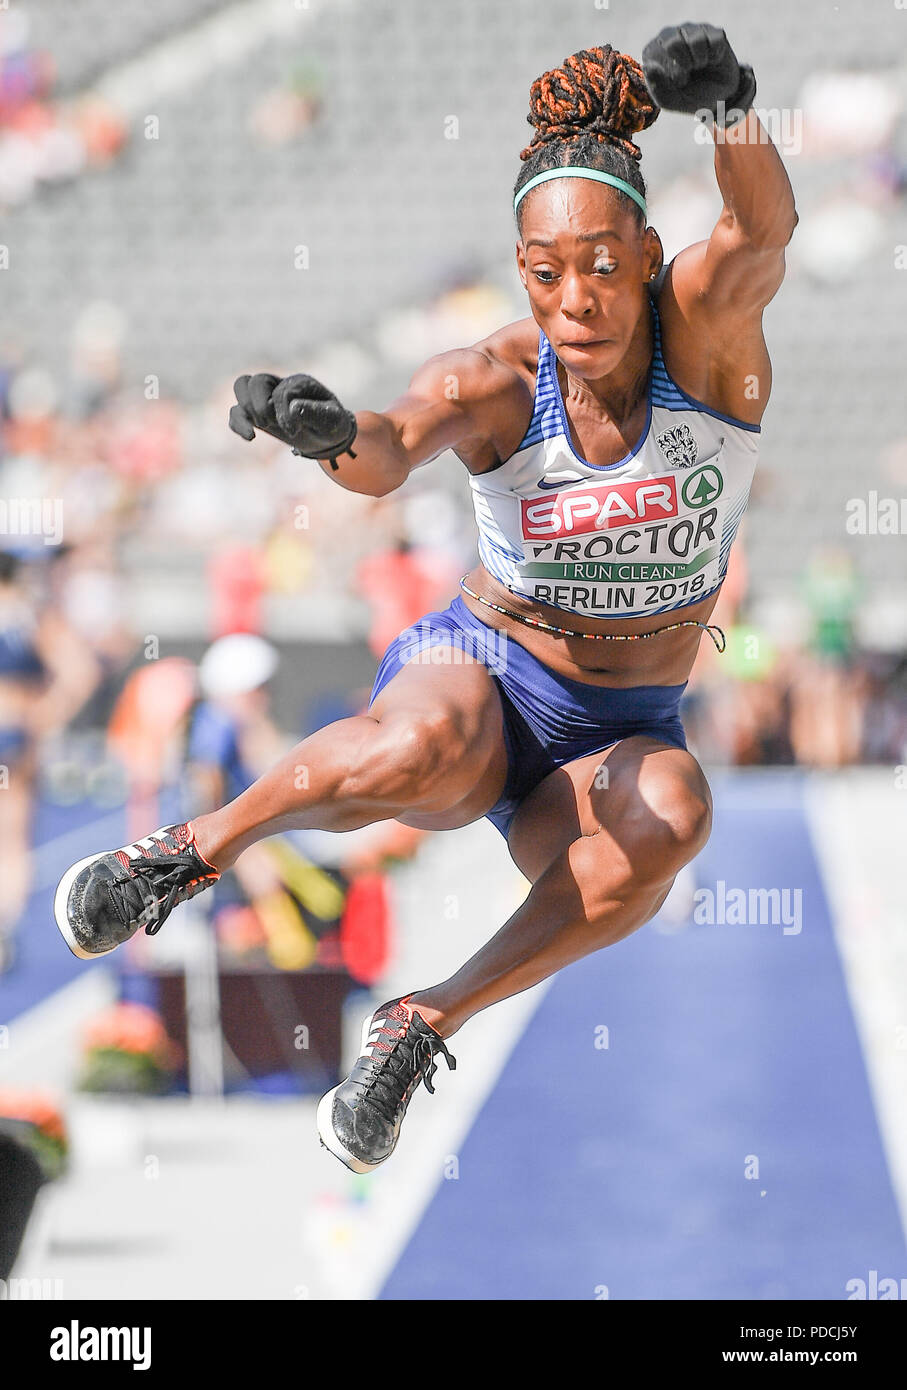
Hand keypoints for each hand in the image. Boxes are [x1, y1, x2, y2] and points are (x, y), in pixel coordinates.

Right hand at [229, 372, 356, 467]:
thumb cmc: (331, 425)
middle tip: (269, 424)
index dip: (283, 412)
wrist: (327, 436)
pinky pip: (236, 412)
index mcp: (299, 383)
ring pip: (241, 387)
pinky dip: (237, 423)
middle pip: (254, 381)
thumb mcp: (332, 421)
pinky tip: (250, 437)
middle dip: (258, 405)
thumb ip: (315, 413)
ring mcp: (266, 398)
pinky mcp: (257, 414)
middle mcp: (279, 385)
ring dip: (244, 408)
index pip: (281, 391)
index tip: (294, 430)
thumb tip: (292, 408)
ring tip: (255, 429)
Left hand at [642, 22, 754, 123]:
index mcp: (653, 51)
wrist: (718, 97)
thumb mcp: (670, 100)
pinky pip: (714, 41)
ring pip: (696, 41)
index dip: (670, 73)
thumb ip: (656, 86)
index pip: (655, 54)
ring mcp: (691, 30)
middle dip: (684, 65)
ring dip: (700, 61)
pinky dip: (714, 57)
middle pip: (673, 43)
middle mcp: (669, 35)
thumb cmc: (688, 96)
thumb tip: (648, 66)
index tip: (677, 82)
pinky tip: (712, 60)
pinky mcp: (712, 30)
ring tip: (699, 66)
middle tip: (688, 74)